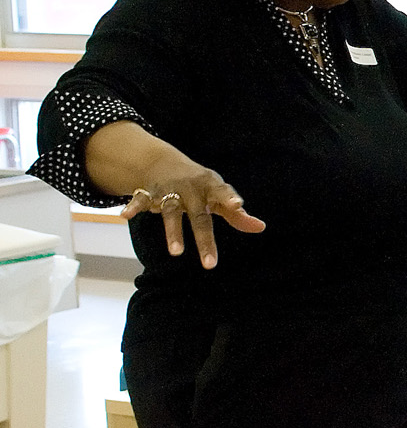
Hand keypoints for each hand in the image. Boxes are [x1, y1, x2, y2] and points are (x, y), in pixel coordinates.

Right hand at [122, 152, 264, 268]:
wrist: (165, 163)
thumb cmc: (199, 186)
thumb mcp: (218, 195)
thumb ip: (236, 214)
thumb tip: (260, 227)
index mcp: (211, 186)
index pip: (223, 193)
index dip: (230, 199)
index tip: (238, 205)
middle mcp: (190, 188)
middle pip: (198, 215)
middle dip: (203, 238)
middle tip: (209, 264)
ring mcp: (169, 191)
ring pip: (170, 211)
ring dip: (173, 231)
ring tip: (176, 252)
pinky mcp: (148, 193)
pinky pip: (140, 199)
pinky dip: (133, 206)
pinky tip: (126, 216)